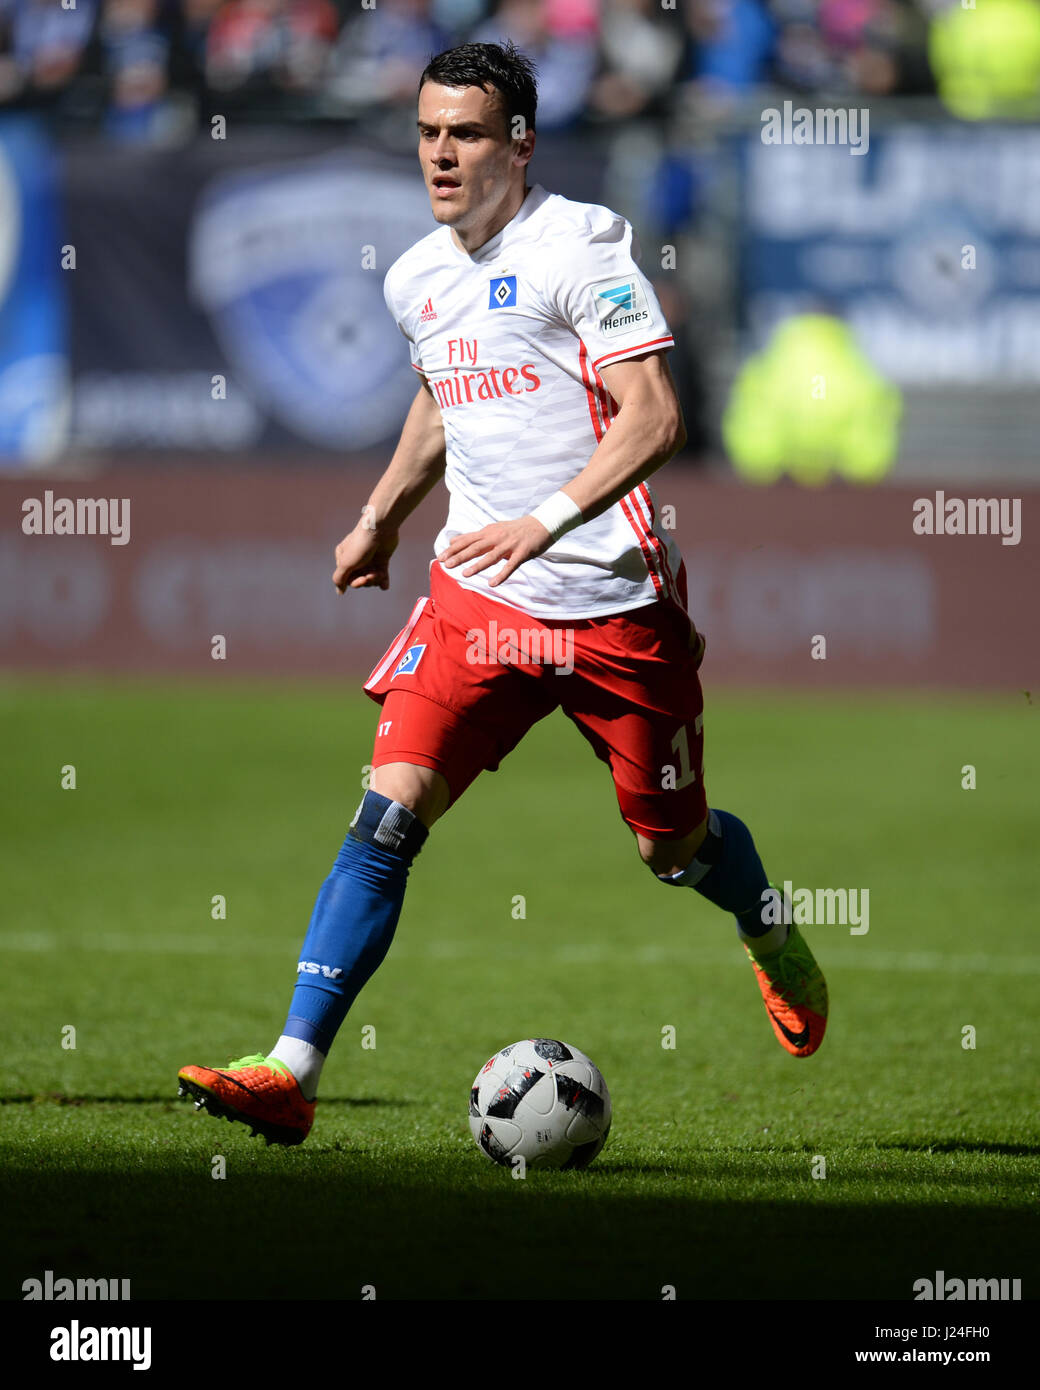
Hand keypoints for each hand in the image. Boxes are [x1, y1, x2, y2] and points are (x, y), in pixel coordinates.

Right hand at [333, 524, 398, 592]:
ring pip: (371, 577)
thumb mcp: (346, 563)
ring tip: (380, 574)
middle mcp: (355, 558)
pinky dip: (383, 580)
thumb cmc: (361, 545)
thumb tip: (339, 592)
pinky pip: (382, 574)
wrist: (381, 529)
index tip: (363, 580)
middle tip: (372, 576)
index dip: (356, 582)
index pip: (347, 578)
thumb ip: (340, 579)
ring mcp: (369, 559)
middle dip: (367, 580)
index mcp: (343, 557)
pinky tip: (385, 586)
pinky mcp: (381, 558)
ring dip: (376, 579)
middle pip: (359, 579)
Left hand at [436, 515, 552, 587]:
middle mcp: (497, 537)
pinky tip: (492, 584)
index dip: (454, 549)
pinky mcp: (522, 553)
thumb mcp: (492, 529)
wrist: (542, 523)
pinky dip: (501, 575)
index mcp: (489, 532)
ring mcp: (510, 545)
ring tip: (465, 574)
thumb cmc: (515, 529)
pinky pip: (510, 566)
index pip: (467, 540)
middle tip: (446, 565)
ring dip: (477, 566)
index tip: (441, 558)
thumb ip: (473, 537)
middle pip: (475, 548)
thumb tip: (453, 540)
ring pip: (491, 557)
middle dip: (460, 556)